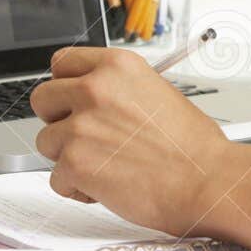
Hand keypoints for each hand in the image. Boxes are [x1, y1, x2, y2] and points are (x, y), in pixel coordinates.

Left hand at [29, 46, 234, 235]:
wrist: (207, 181)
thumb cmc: (192, 146)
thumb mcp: (157, 92)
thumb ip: (118, 90)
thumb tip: (92, 98)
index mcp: (117, 66)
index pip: (62, 62)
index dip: (65, 84)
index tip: (71, 99)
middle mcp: (95, 89)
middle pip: (43, 98)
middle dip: (58, 120)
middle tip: (83, 136)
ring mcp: (81, 126)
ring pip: (46, 142)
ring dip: (68, 157)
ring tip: (105, 165)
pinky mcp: (74, 163)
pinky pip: (56, 178)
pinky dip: (76, 188)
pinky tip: (106, 186)